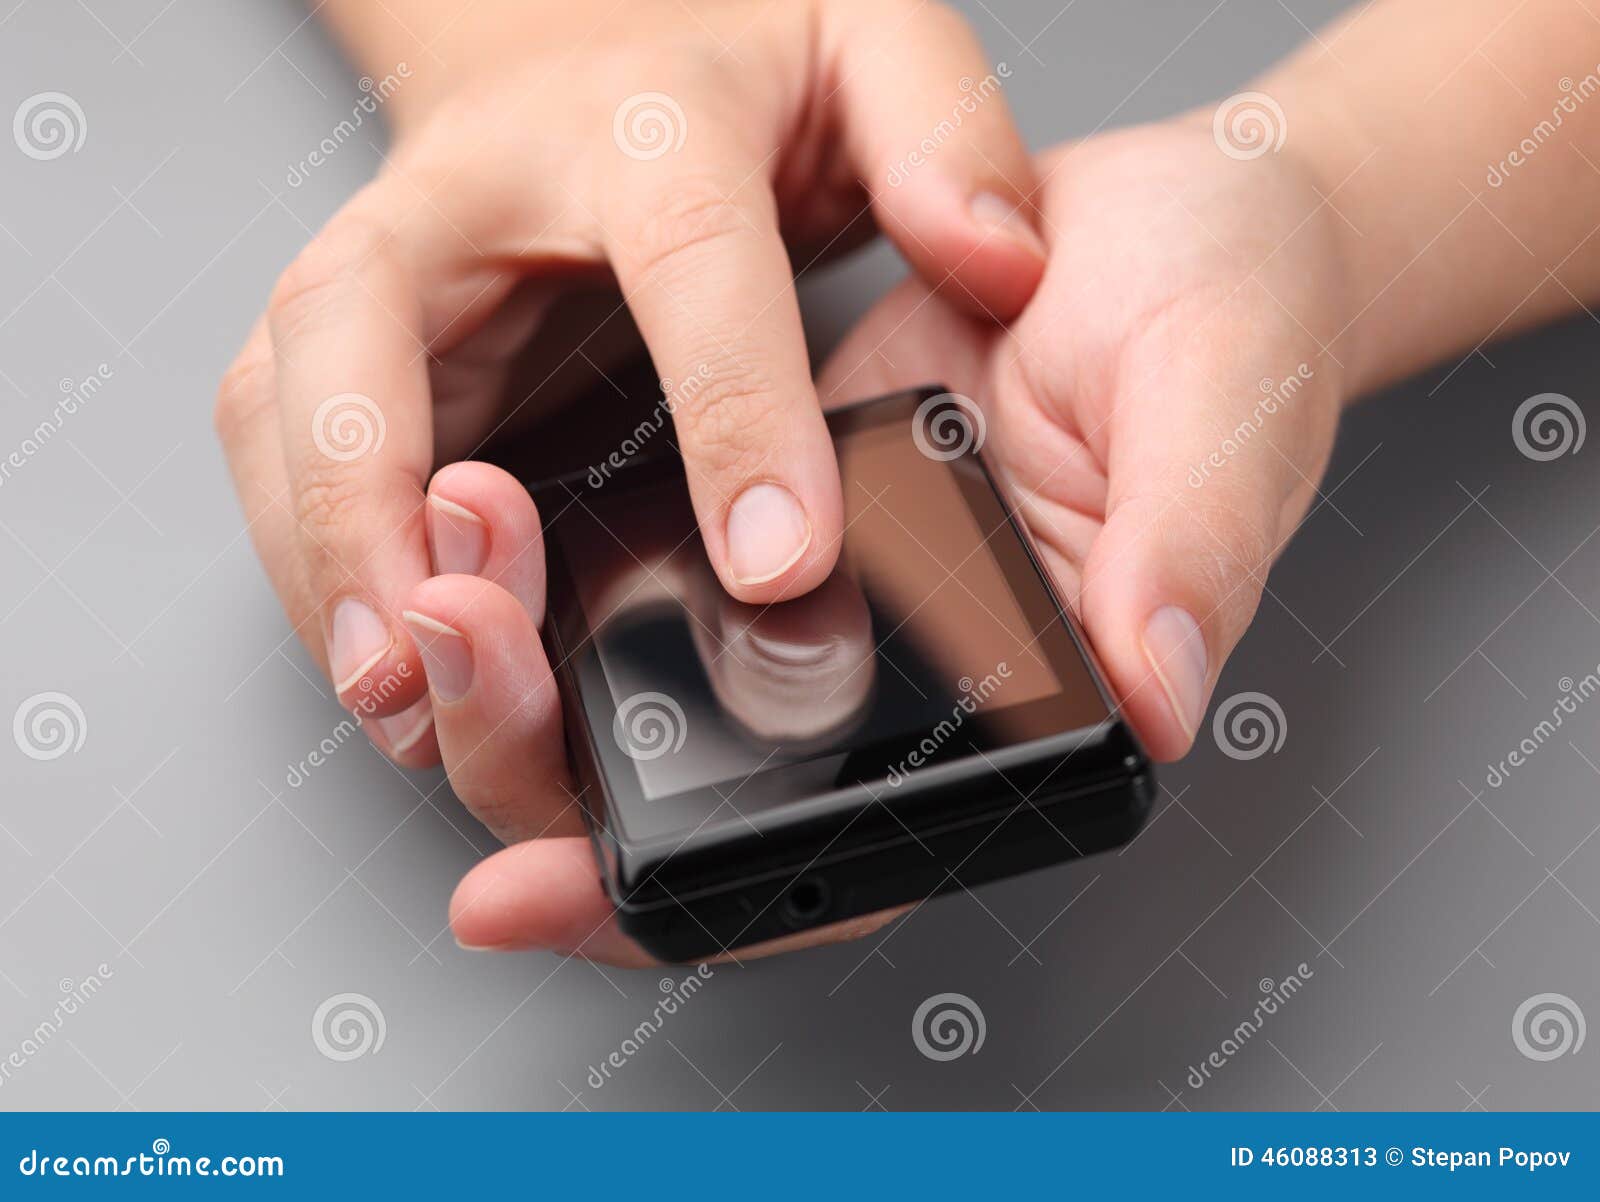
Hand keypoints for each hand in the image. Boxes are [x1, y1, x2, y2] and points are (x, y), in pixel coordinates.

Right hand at [215, 0, 1045, 767]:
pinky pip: (285, 459)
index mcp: (638, 126)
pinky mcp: (349, 352)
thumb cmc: (725, 65)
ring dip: (327, 563)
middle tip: (446, 649)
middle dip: (379, 502)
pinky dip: (315, 569)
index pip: (684, 263)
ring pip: (282, 411)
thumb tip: (993, 258)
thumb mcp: (867, 48)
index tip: (777, 564)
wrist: (578, 39)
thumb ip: (943, 133)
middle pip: (366, 329)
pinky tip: (385, 668)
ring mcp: (384, 274)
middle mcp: (469, 199)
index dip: (732, 415)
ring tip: (401, 700)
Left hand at [409, 119, 1356, 966]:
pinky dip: (556, 581)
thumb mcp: (1223, 411)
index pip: (843, 868)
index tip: (537, 897)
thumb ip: (1192, 551)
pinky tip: (480, 537)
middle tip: (450, 650)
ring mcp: (827, 601)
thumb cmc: (1225, 314)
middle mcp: (900, 685)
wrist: (1163, 212)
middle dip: (541, 762)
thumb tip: (1158, 698)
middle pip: (697, 805)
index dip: (699, 911)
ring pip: (649, 707)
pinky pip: (654, 587)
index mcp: (1009, 712)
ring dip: (524, 673)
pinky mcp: (775, 511)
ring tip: (447, 571)